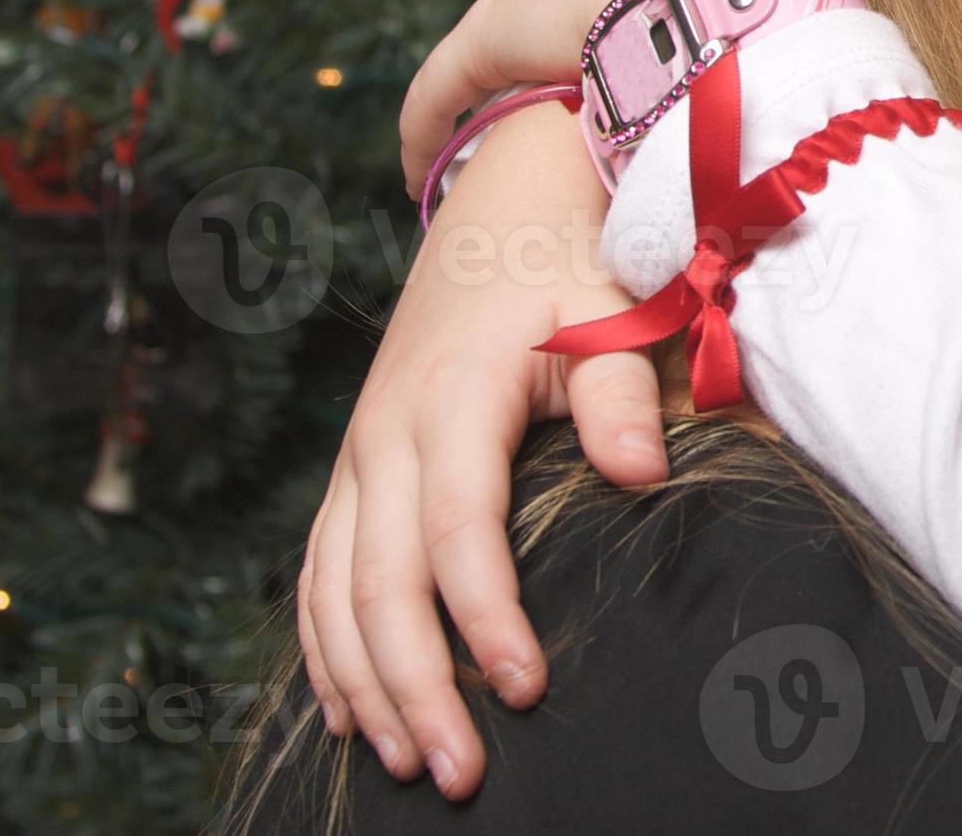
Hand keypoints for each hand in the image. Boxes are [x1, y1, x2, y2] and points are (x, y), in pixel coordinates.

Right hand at [300, 102, 662, 799]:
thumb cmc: (575, 254)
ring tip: (412, 765)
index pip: (457, 528)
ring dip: (365, 685)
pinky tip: (352, 712)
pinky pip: (320, 569)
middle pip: (378, 583)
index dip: (484, 615)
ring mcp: (361, 450)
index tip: (528, 687)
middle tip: (460, 774)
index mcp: (453, 394)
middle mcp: (387, 431)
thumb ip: (624, 387)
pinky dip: (326, 644)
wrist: (509, 188)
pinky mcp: (359, 463)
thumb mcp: (613, 304)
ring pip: (335, 590)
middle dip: (414, 686)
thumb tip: (641, 472)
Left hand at [399, 0, 782, 195]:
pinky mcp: (488, 33)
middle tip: (574, 111)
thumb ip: (743, 24)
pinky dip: (430, 126)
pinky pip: (444, 85)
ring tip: (503, 146)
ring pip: (498, 42)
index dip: (619, 13)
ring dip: (503, 90)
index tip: (631, 59)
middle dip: (556, 46)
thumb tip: (767, 75)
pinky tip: (422, 172)